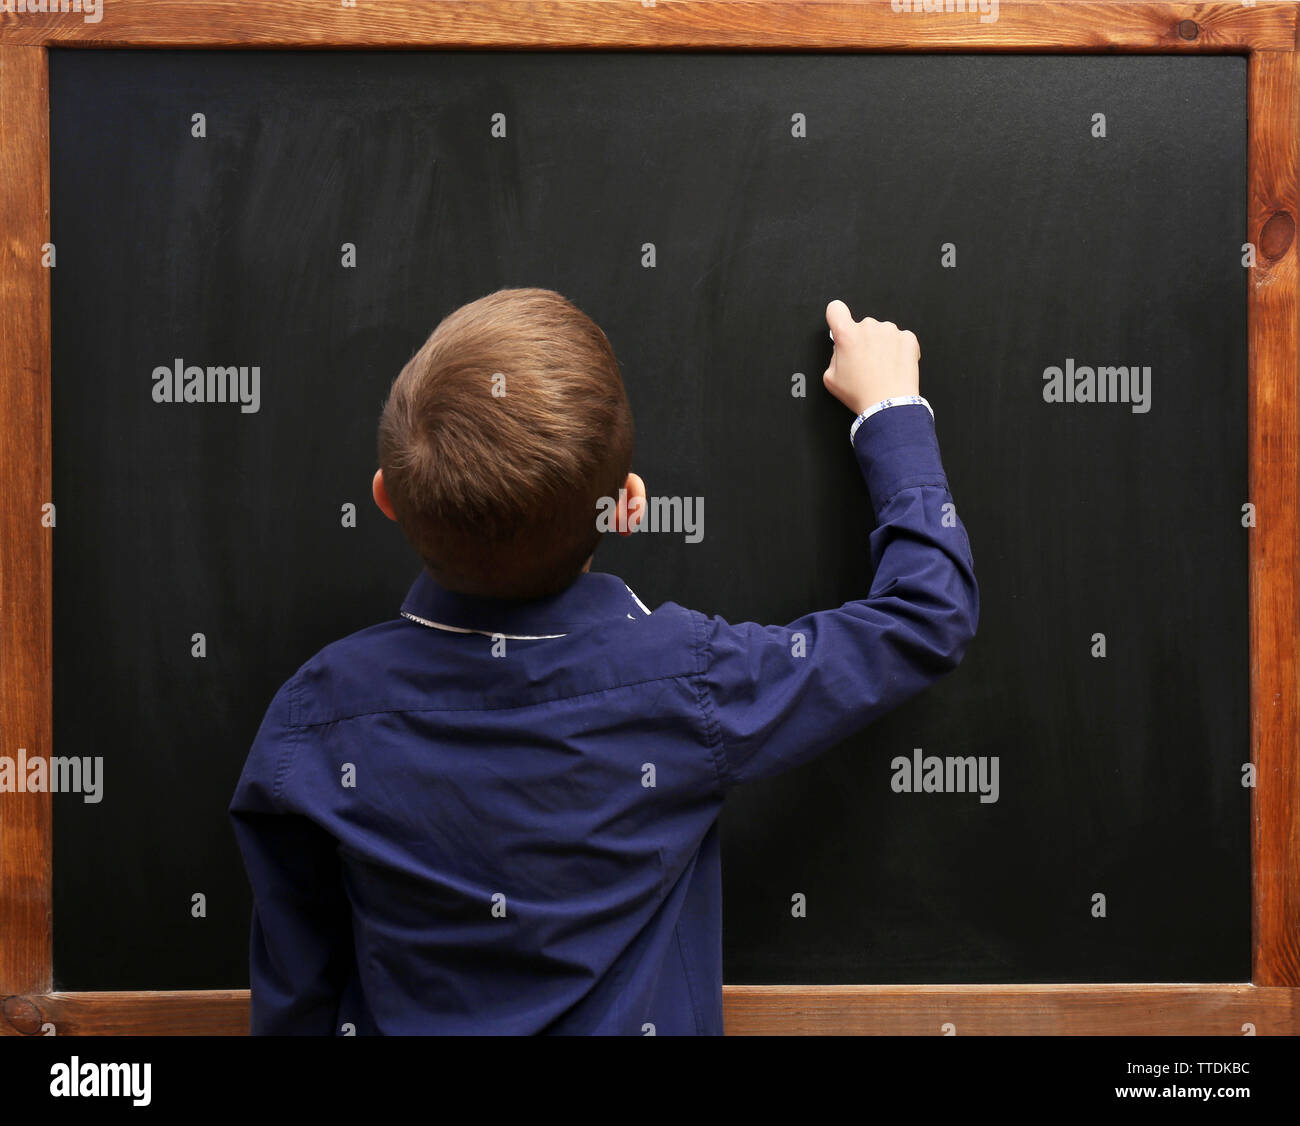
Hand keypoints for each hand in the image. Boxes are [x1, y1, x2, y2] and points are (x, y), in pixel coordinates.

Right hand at [823, 300, 920, 415]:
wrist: (889, 406)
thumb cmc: (861, 394)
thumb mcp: (831, 378)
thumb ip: (834, 356)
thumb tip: (841, 350)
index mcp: (847, 335)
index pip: (836, 309)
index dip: (836, 316)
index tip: (840, 323)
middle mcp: (869, 327)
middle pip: (862, 326)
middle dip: (863, 340)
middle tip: (865, 363)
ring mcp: (890, 331)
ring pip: (882, 333)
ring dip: (882, 345)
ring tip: (882, 368)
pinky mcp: (908, 338)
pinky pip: (900, 339)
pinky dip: (898, 350)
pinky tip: (894, 367)